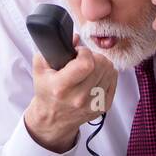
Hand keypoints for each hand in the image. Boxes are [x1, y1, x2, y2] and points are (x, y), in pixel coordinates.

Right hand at [23, 36, 117, 152]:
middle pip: (101, 65)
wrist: (54, 118)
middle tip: (85, 59)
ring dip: (101, 64)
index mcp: (61, 87)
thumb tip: (75, 37)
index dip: (85, 52)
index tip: (79, 53)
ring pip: (110, 71)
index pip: (86, 64)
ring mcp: (93, 104)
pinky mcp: (103, 106)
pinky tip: (96, 75)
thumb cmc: (47, 91)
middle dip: (94, 56)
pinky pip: (114, 80)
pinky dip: (107, 74)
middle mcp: (78, 97)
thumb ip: (52, 49)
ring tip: (89, 67)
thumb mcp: (40, 69)